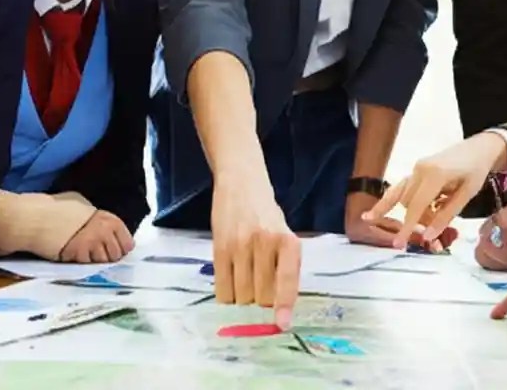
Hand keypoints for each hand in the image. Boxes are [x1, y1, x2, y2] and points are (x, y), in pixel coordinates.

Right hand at [59, 210, 134, 263]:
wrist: (35, 217)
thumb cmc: (55, 208)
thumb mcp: (82, 204)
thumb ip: (95, 216)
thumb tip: (102, 224)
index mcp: (107, 218)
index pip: (127, 243)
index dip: (121, 248)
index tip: (115, 249)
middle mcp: (103, 231)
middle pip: (116, 255)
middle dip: (109, 256)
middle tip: (98, 253)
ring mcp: (91, 244)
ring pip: (102, 262)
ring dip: (95, 260)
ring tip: (84, 253)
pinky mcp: (78, 255)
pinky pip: (86, 264)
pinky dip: (81, 262)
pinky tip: (73, 254)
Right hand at [211, 177, 300, 329]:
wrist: (241, 182)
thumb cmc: (267, 213)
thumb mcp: (284, 234)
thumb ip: (284, 266)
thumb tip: (279, 306)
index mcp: (287, 241)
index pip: (287, 280)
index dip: (284, 305)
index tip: (282, 324)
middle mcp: (265, 243)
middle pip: (261, 295)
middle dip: (261, 302)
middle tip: (260, 290)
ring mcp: (240, 245)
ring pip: (241, 295)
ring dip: (243, 298)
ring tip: (245, 281)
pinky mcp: (219, 248)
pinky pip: (221, 288)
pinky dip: (226, 295)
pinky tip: (231, 284)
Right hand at [364, 132, 506, 249]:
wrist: (478, 148)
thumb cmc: (476, 170)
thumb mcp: (466, 195)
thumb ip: (446, 216)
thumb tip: (428, 237)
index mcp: (434, 174)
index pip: (416, 206)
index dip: (408, 227)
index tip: (399, 244)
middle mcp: (419, 169)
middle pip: (409, 204)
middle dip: (419, 220)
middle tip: (438, 226)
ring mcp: (416, 168)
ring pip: (404, 198)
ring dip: (415, 212)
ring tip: (433, 216)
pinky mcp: (416, 170)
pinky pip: (402, 189)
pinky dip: (395, 202)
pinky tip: (375, 215)